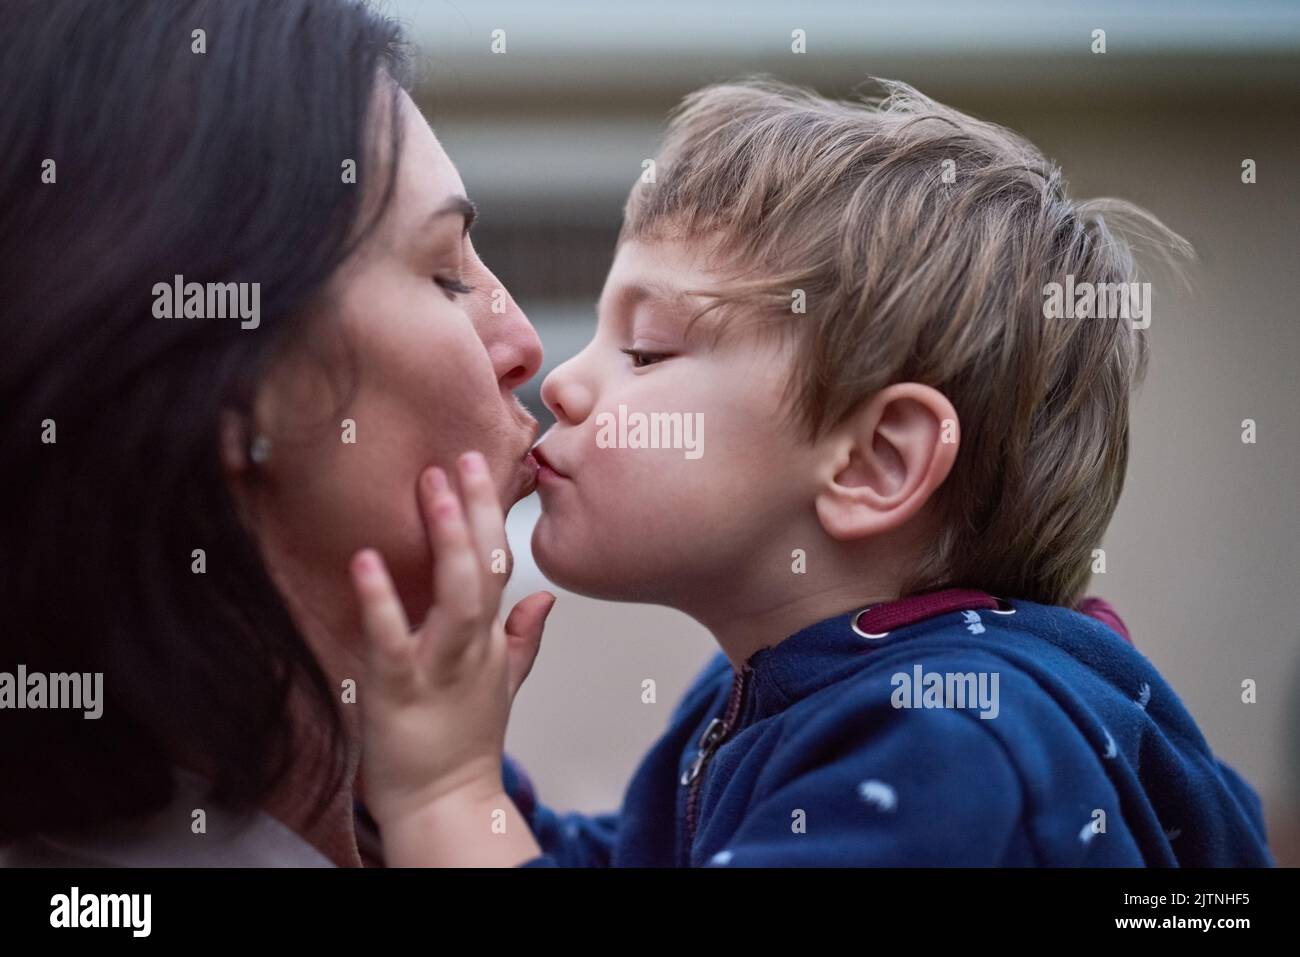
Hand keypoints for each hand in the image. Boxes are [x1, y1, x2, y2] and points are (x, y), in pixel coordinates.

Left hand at [348, 451, 554, 829]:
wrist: (446, 805)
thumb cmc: (465, 742)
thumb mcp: (504, 681)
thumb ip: (523, 635)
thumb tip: (546, 596)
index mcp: (491, 639)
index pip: (503, 564)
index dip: (493, 514)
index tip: (482, 464)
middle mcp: (472, 646)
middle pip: (488, 569)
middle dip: (478, 511)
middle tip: (462, 457)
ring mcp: (440, 666)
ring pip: (458, 598)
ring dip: (449, 543)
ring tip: (433, 491)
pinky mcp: (400, 690)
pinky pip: (393, 639)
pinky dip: (381, 601)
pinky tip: (365, 561)